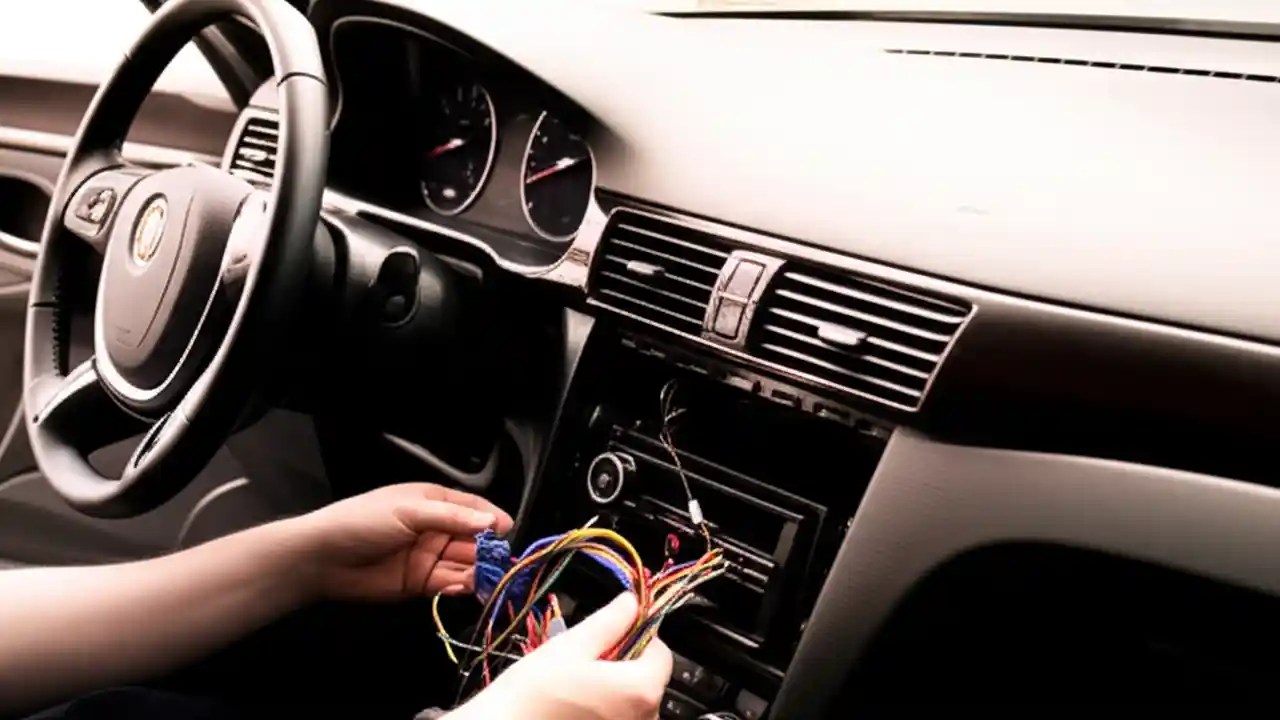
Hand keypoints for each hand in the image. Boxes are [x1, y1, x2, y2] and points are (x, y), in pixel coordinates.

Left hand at [287, 483, 512, 601]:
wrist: (322, 557)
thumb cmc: (363, 521)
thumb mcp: (409, 511)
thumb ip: (452, 518)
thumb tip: (493, 521)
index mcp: (434, 502)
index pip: (473, 508)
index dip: (492, 519)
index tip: (507, 531)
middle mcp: (436, 529)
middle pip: (473, 539)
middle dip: (489, 550)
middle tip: (503, 563)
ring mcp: (429, 557)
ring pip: (465, 564)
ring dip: (478, 571)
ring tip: (488, 580)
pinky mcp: (420, 583)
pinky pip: (448, 583)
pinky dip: (460, 586)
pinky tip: (464, 587)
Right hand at [448, 593, 673, 719]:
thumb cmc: (534, 693)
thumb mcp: (572, 645)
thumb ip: (610, 621)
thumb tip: (632, 602)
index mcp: (642, 688)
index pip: (661, 651)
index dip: (638, 634)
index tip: (613, 629)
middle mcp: (645, 717)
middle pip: (647, 677)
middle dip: (623, 661)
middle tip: (586, 655)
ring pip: (632, 700)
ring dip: (612, 686)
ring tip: (575, 681)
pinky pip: (618, 717)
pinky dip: (604, 707)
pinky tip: (575, 703)